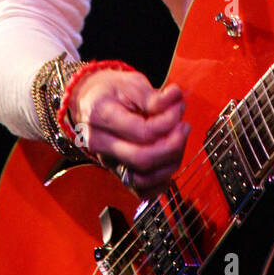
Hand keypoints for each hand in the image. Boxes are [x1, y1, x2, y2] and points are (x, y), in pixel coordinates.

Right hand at [70, 69, 188, 198]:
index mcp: (100, 115)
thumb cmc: (111, 91)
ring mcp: (107, 161)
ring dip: (170, 163)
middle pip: (142, 159)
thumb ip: (153, 95)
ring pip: (143, 179)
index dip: (168, 122)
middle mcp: (100, 143)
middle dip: (173, 145)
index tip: (178, 107)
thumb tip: (175, 99)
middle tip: (183, 127)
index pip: (141, 131)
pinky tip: (170, 161)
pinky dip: (161, 182)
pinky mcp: (117, 172)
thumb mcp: (130, 83)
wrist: (89, 102)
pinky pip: (141, 191)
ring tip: (179, 140)